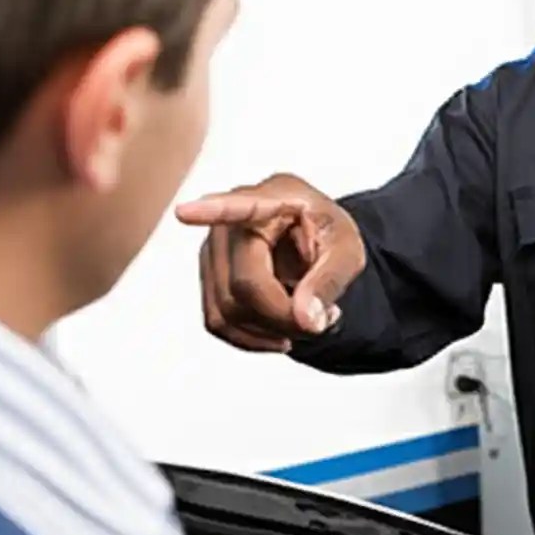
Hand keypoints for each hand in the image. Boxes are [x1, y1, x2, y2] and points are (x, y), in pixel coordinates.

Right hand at [175, 173, 366, 352]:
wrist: (315, 244)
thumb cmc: (329, 235)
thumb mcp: (349, 251)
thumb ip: (330, 280)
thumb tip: (305, 318)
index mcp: (275, 197)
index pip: (241, 206)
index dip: (212, 210)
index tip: (186, 212)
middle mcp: (233, 220)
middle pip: (243, 283)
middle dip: (284, 316)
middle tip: (323, 318)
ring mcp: (213, 249)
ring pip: (226, 310)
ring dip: (270, 329)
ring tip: (306, 318)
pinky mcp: (209, 277)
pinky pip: (218, 321)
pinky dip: (252, 337)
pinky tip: (280, 331)